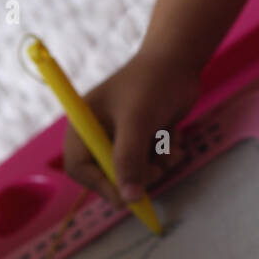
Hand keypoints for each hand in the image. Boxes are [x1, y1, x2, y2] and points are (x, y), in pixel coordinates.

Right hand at [61, 49, 202, 206]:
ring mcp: (124, 134)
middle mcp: (101, 131)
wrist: (179, 59)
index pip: (79, 166)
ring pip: (137, 170)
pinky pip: (153, 160)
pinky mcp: (145, 135)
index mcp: (85, 123)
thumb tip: (127, 198)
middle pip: (108, 173)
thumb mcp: (137, 122)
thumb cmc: (151, 84)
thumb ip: (129, 160)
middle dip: (135, 175)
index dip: (99, 185)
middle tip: (156, 172)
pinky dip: (165, 154)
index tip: (124, 198)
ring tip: (169, 147)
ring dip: (157, 164)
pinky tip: (174, 136)